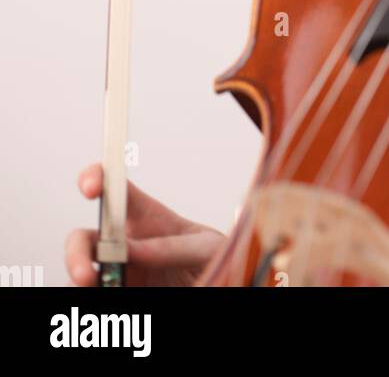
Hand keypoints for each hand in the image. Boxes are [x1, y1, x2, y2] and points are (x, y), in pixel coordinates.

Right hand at [65, 162, 225, 287]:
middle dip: (75, 253)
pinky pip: (90, 296)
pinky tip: (102, 306)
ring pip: (80, 271)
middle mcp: (123, 243)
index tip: (91, 187)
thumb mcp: (203, 248)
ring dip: (79, 279)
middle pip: (82, 238)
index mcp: (145, 217)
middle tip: (85, 275)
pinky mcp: (116, 293)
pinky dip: (87, 298)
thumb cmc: (211, 261)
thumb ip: (173, 246)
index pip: (114, 189)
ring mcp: (116, 271)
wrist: (219, 285)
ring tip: (93, 289)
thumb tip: (132, 249)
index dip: (96, 177)